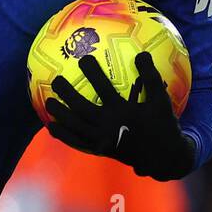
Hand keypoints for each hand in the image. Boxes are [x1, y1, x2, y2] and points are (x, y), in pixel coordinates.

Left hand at [45, 51, 195, 180]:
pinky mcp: (99, 150)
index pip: (104, 88)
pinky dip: (63, 135)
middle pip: (82, 107)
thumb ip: (150, 77)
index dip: (93, 73)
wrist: (162, 157)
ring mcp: (101, 140)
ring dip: (60, 114)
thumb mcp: (161, 100)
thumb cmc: (163, 125)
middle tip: (57, 80)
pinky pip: (77, 143)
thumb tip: (142, 53)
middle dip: (68, 93)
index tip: (83, 59)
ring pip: (75, 126)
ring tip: (48, 102)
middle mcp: (109, 126)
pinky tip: (52, 127)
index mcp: (123, 112)